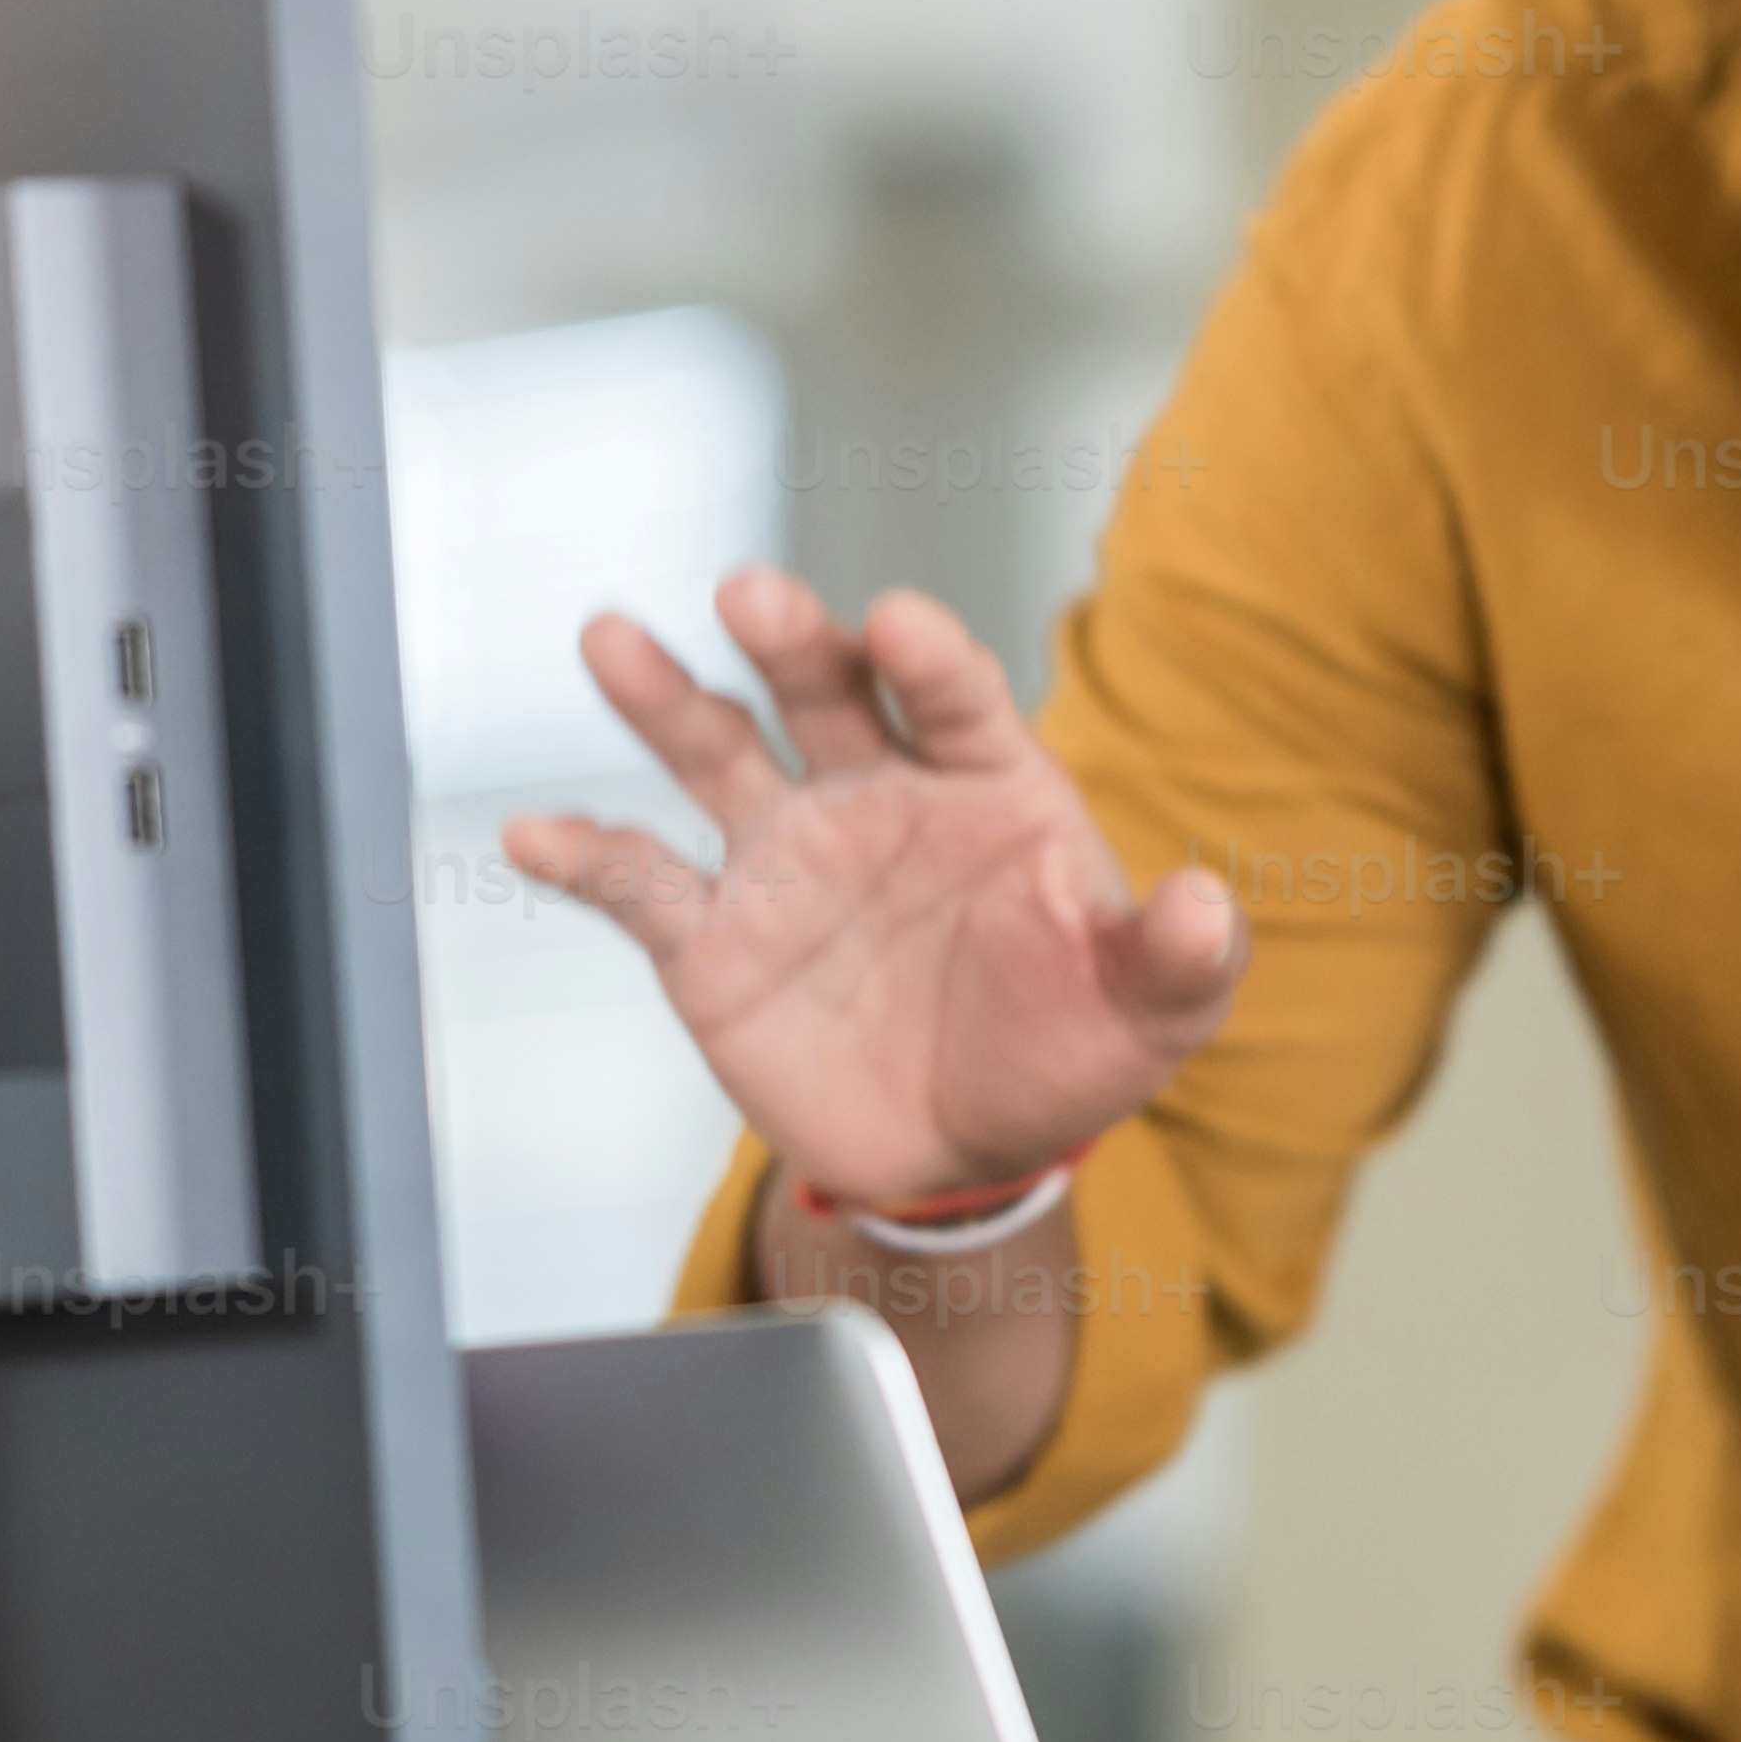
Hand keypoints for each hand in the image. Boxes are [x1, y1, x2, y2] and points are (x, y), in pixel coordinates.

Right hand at [496, 569, 1242, 1205]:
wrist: (967, 1147)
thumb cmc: (1067, 1046)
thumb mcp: (1149, 1013)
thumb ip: (1177, 958)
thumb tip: (1210, 904)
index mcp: (985, 787)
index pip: (956, 697)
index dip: (928, 658)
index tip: (898, 624)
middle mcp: (875, 794)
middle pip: (826, 691)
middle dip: (789, 638)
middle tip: (749, 595)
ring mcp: (786, 857)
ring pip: (715, 750)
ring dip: (662, 694)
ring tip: (609, 636)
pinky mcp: (713, 939)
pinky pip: (637, 885)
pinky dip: (582, 857)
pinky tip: (530, 835)